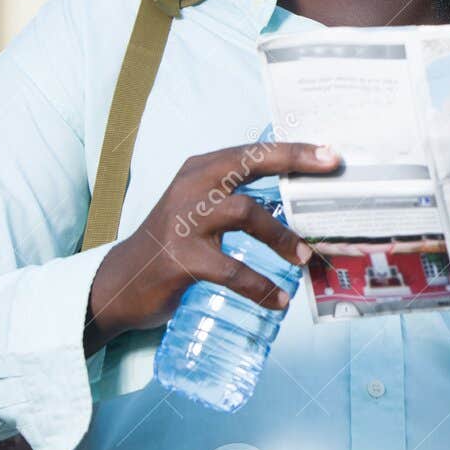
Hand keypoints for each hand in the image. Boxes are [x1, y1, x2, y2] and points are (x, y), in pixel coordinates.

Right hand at [83, 142, 340, 353]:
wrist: (118, 285)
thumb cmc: (173, 246)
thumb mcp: (201, 212)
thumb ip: (240, 201)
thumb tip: (302, 206)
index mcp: (199, 171)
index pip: (251, 152)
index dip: (293, 150)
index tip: (331, 153)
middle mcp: (190, 188)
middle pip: (248, 164)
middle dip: (292, 162)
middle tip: (330, 169)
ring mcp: (182, 222)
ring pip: (244, 213)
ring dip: (281, 235)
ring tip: (304, 257)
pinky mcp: (179, 260)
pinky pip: (231, 270)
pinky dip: (259, 286)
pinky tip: (277, 300)